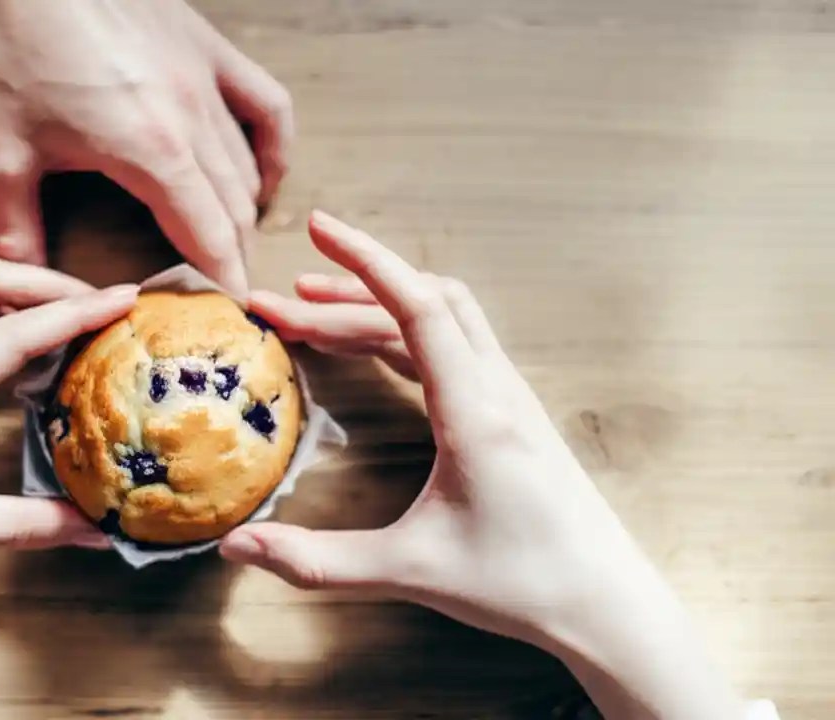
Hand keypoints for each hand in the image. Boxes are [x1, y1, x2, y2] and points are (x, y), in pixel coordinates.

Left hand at [0, 0, 293, 294]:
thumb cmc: (11, 45)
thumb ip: (14, 228)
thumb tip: (21, 287)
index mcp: (151, 152)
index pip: (210, 239)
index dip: (225, 287)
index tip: (230, 322)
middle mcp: (194, 119)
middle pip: (235, 211)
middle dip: (233, 262)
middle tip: (220, 302)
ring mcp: (207, 79)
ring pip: (249, 166)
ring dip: (245, 217)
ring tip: (231, 254)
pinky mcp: (208, 48)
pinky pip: (265, 106)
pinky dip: (272, 150)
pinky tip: (262, 176)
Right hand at [221, 212, 747, 718]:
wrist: (607, 604)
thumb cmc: (523, 584)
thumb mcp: (410, 571)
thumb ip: (318, 560)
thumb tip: (238, 546)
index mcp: (475, 410)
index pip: (416, 307)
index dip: (364, 261)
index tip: (319, 225)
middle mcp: (495, 390)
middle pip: (422, 305)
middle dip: (347, 292)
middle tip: (279, 300)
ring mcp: (508, 399)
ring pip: (441, 322)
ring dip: (374, 311)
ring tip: (310, 317)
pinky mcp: (511, 417)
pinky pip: (452, 350)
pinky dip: (402, 336)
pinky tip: (369, 352)